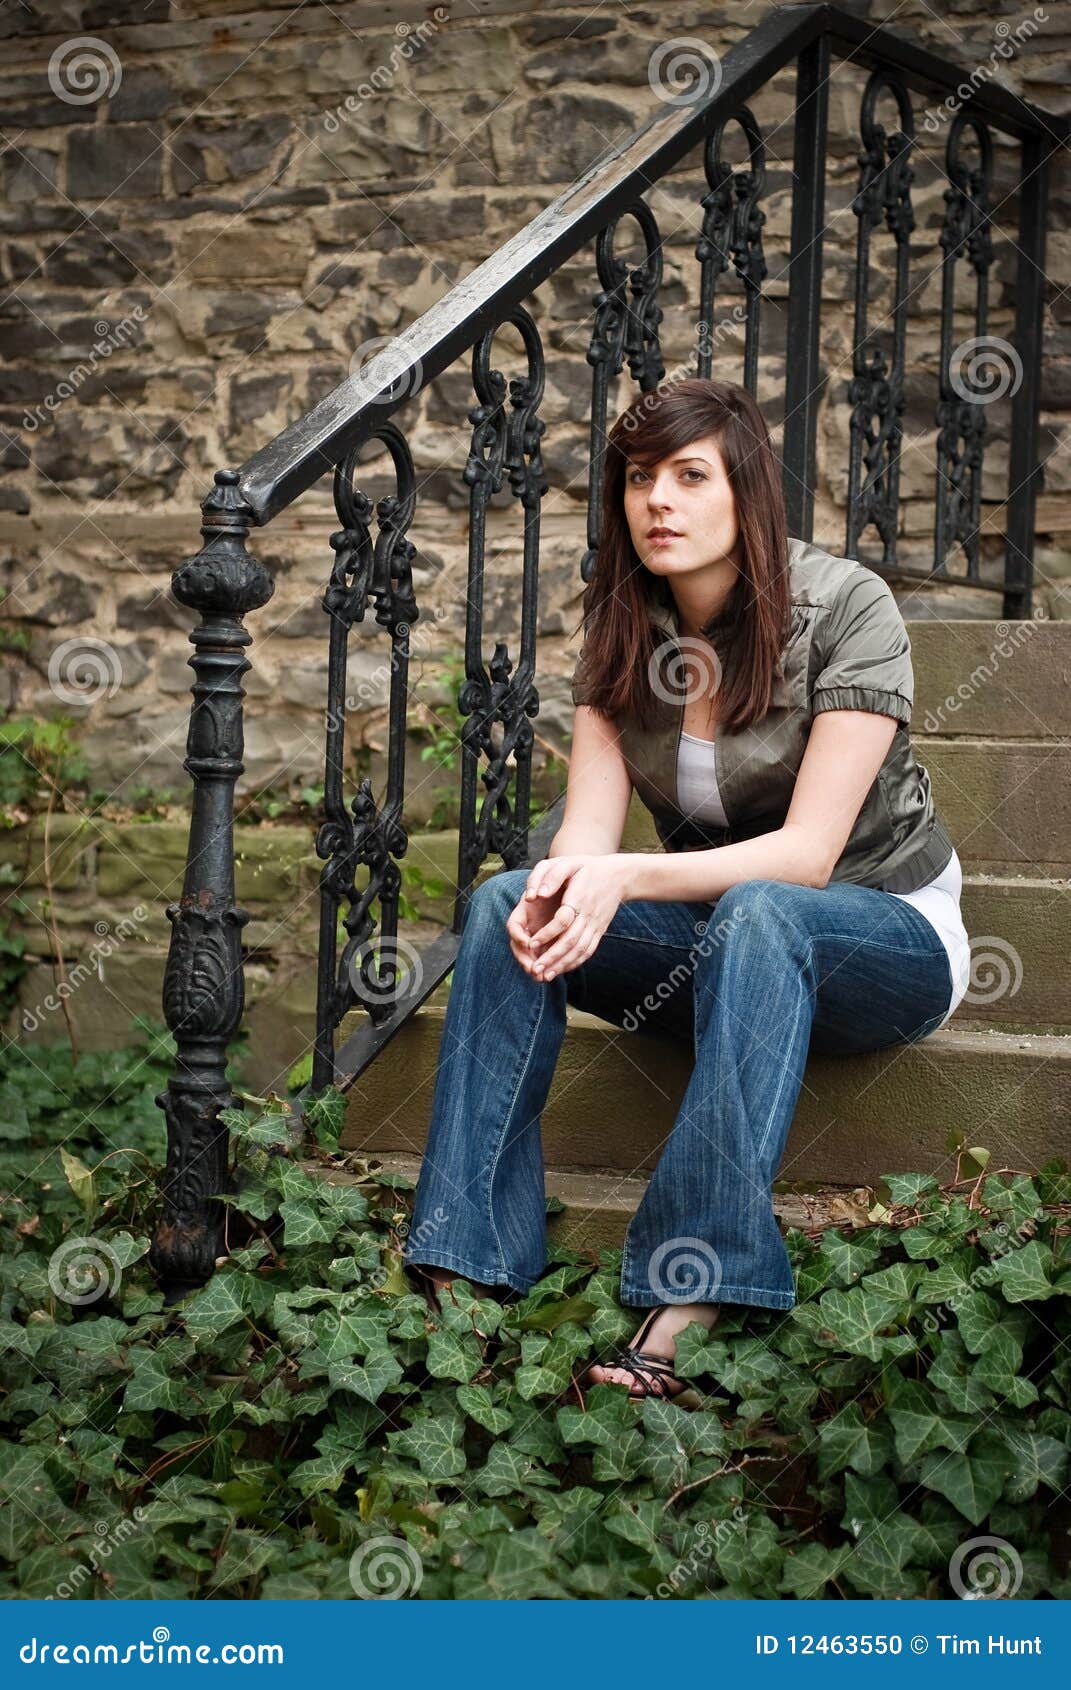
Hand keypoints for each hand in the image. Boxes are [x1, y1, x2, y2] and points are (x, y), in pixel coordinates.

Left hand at [505, 854, 628, 980]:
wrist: (619, 876)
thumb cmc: (587, 868)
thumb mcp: (569, 863)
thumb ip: (550, 875)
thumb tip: (536, 895)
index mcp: (580, 897)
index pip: (563, 920)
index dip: (548, 933)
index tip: (531, 943)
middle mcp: (589, 914)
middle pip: (571, 940)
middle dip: (552, 957)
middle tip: (535, 970)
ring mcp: (596, 925)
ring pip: (580, 949)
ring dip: (563, 964)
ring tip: (546, 976)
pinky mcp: (600, 931)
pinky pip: (588, 950)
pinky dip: (575, 962)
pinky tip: (562, 969)